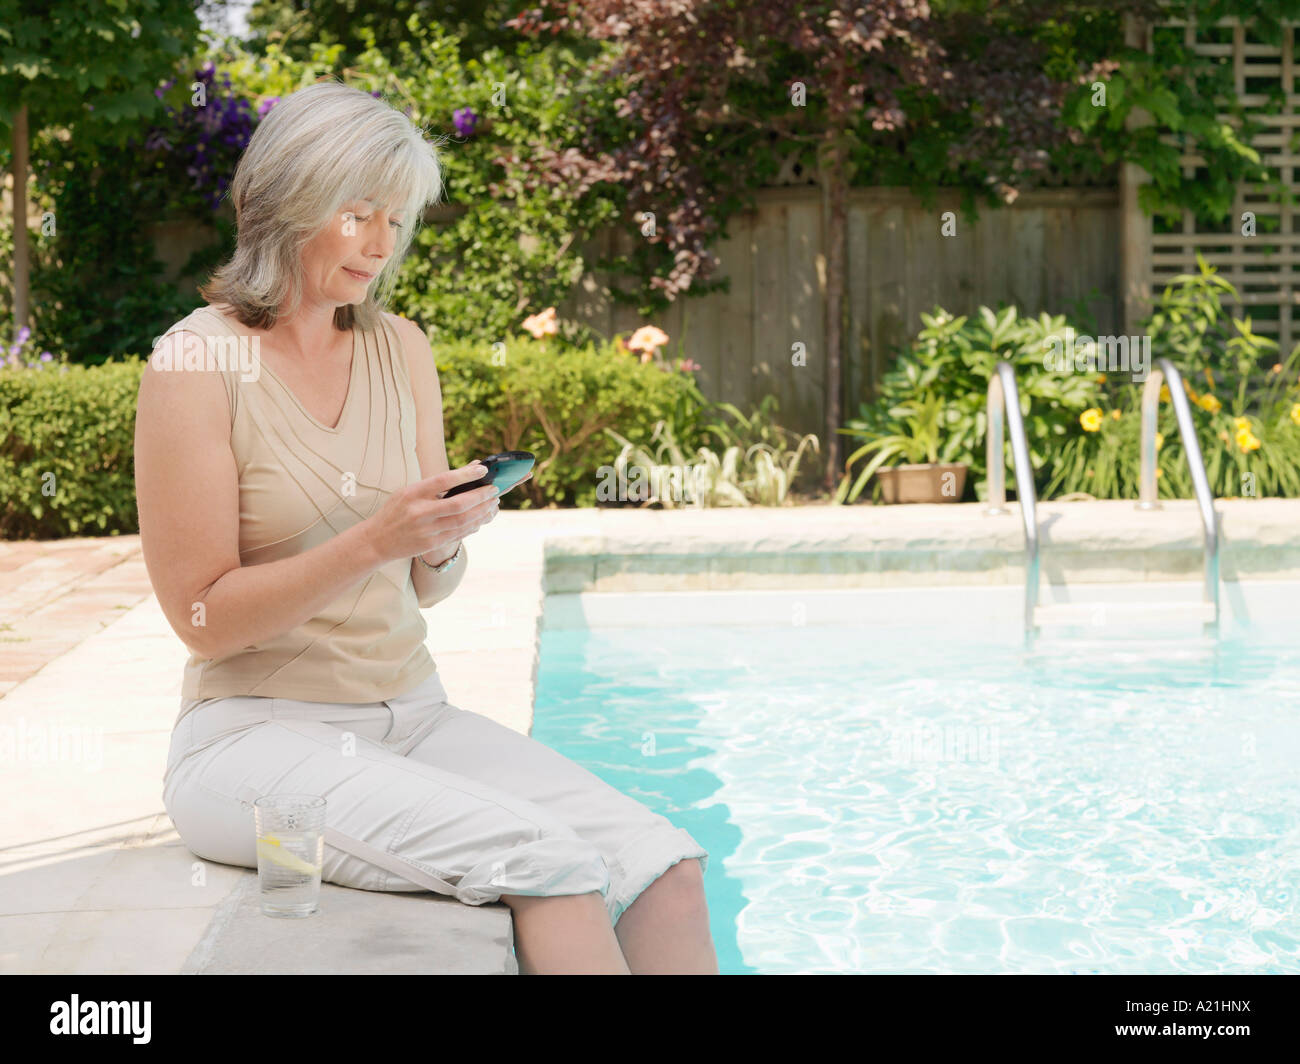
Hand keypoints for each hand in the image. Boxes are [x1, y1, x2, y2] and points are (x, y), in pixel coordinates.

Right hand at [362, 462, 500, 565]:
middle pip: (458, 504)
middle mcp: (419, 512)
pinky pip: (458, 534)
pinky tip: (482, 518)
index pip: (443, 480)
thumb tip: (469, 468)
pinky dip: (473, 525)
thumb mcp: (409, 491)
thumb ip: (437, 483)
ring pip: (462, 521)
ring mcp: (426, 530)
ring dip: (482, 512)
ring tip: (493, 504)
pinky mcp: (430, 544)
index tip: (483, 469)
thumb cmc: (396, 511)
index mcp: (413, 493)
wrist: (376, 540)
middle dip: (481, 496)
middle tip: (494, 490)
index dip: (465, 474)